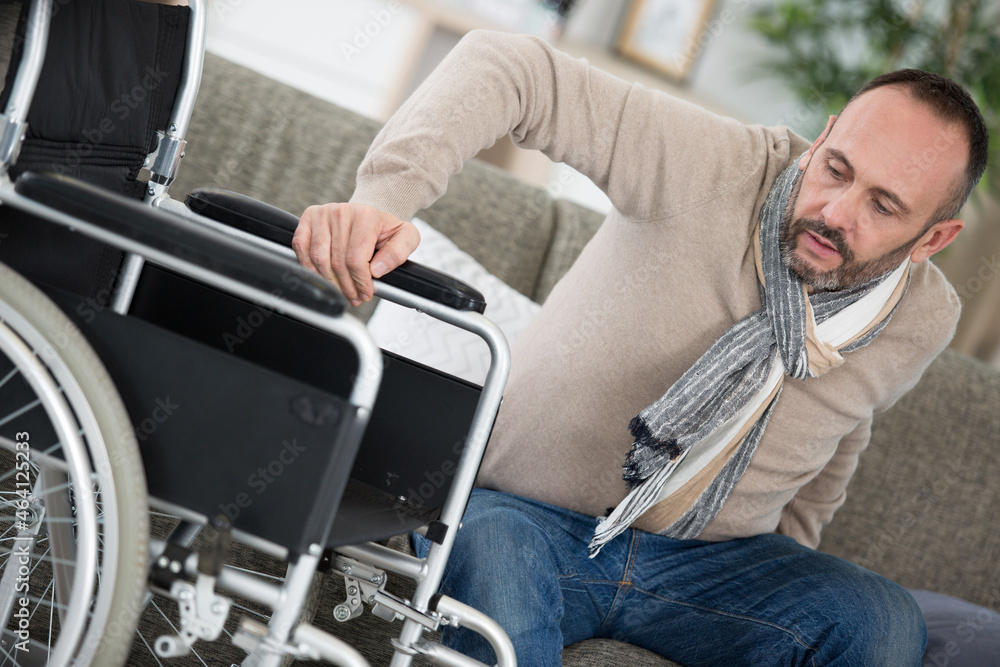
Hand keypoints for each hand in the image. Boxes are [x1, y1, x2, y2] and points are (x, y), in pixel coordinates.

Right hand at [293, 203, 419, 306]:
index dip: (360, 282)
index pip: (356, 260)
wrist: (368, 215)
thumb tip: (377, 270)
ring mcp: (322, 214)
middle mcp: (341, 212)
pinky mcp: (308, 218)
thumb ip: (398, 253)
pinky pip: (301, 248)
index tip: (366, 293)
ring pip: (318, 259)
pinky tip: (323, 277)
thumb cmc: (384, 228)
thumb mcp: (406, 237)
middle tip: (355, 297)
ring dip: (329, 281)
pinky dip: (310, 267)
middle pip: (337, 262)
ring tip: (341, 290)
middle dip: (347, 286)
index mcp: (365, 216)